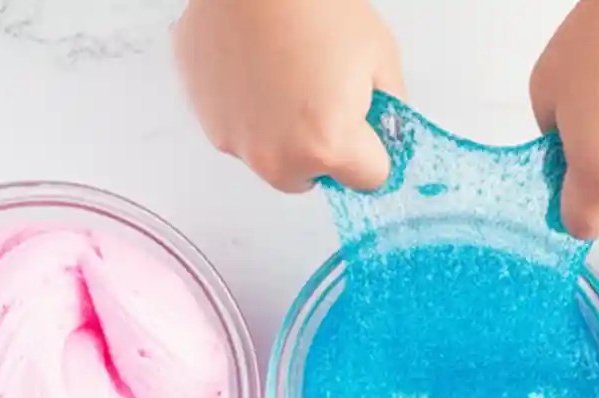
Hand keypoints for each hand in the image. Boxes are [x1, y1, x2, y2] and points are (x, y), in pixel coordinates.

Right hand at [173, 0, 403, 191]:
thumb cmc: (312, 5)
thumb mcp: (379, 55)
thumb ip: (391, 108)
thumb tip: (386, 130)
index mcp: (328, 146)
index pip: (369, 179)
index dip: (374, 149)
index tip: (368, 126)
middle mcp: (277, 158)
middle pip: (313, 177)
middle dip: (323, 149)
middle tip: (324, 97)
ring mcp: (236, 142)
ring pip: (273, 157)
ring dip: (283, 134)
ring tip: (287, 77)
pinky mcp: (208, 122)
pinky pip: (240, 131)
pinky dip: (251, 112)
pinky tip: (258, 71)